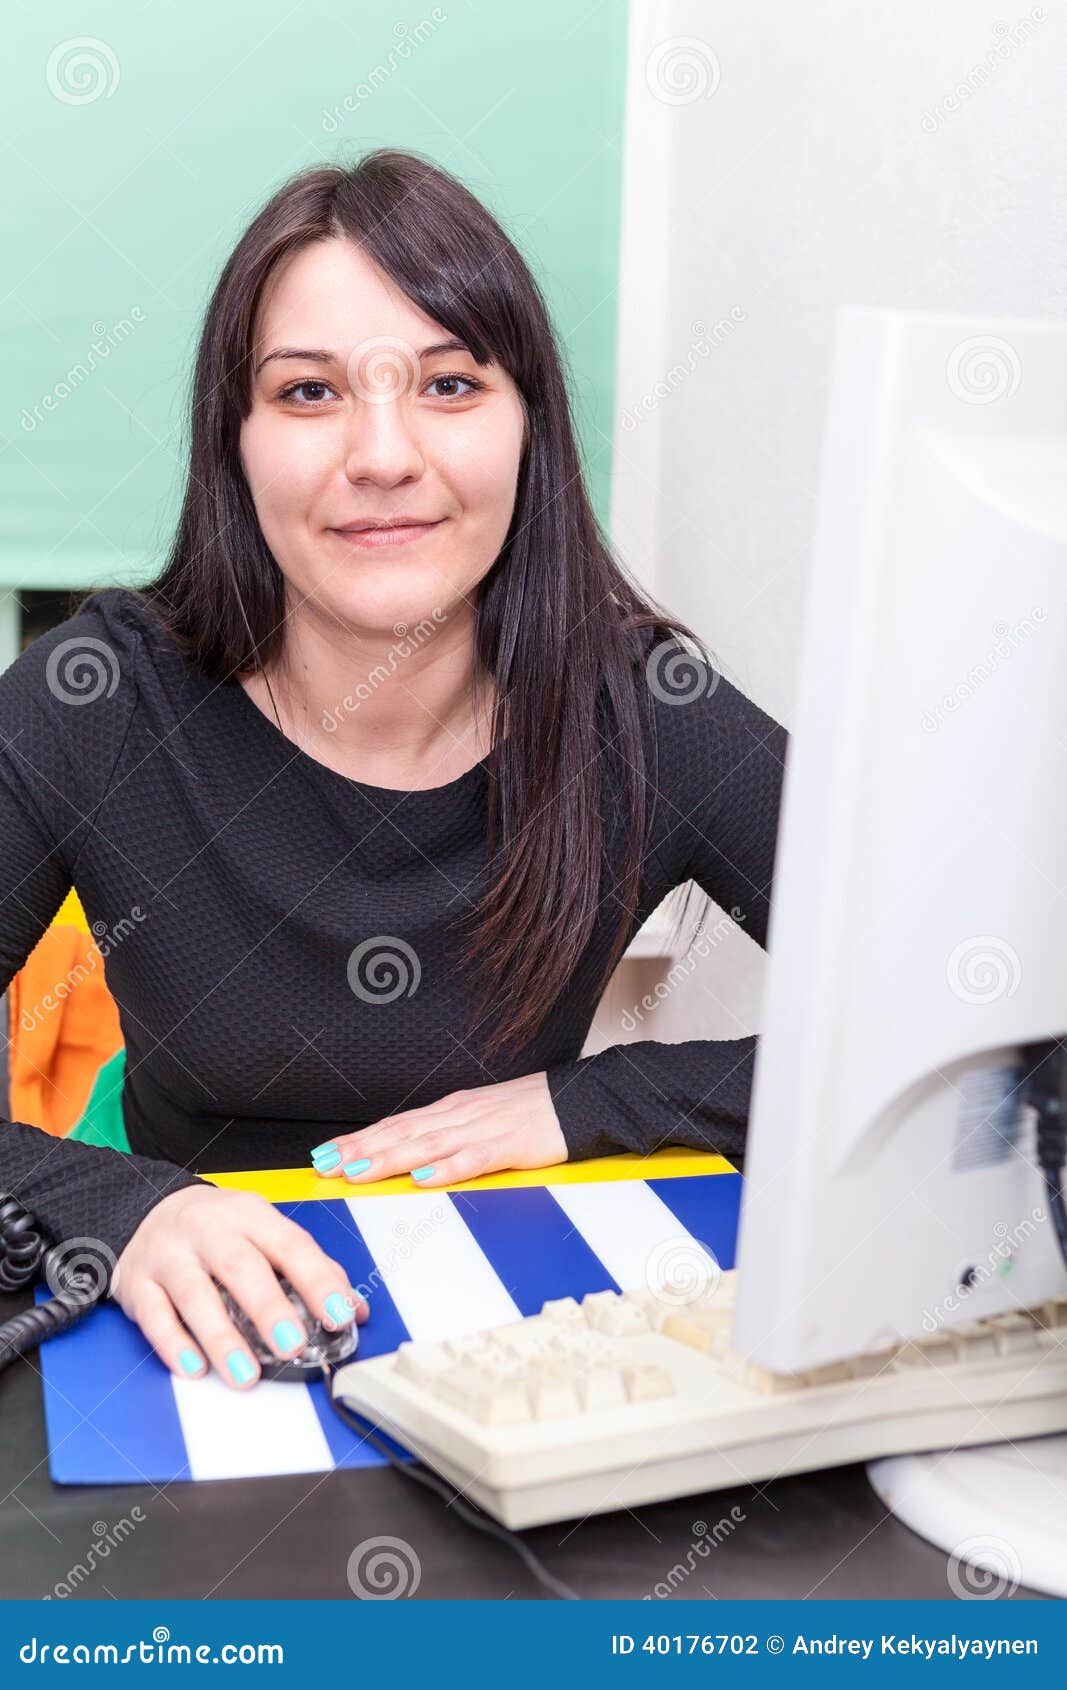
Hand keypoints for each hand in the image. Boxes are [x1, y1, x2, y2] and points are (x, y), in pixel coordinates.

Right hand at [110, 1184, 368, 1388]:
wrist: (146, 1212)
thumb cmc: (217, 1229)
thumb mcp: (263, 1231)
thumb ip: (309, 1268)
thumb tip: (355, 1310)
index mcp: (250, 1215)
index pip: (290, 1245)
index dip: (318, 1281)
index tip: (339, 1316)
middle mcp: (209, 1230)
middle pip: (241, 1267)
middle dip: (269, 1309)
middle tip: (293, 1346)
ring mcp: (169, 1255)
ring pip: (194, 1294)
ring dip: (222, 1337)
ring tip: (247, 1373)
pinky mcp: (137, 1283)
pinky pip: (154, 1316)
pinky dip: (174, 1344)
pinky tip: (195, 1368)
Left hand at [307, 1071, 567, 1187]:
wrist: (579, 1097)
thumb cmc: (532, 1112)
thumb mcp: (482, 1118)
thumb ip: (449, 1136)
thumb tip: (412, 1156)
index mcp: (452, 1110)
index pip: (395, 1125)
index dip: (358, 1140)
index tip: (324, 1154)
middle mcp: (459, 1115)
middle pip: (401, 1133)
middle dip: (359, 1150)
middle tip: (323, 1165)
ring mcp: (483, 1128)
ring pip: (427, 1144)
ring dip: (388, 1158)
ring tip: (357, 1171)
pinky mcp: (510, 1144)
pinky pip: (473, 1158)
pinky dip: (445, 1168)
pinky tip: (423, 1178)